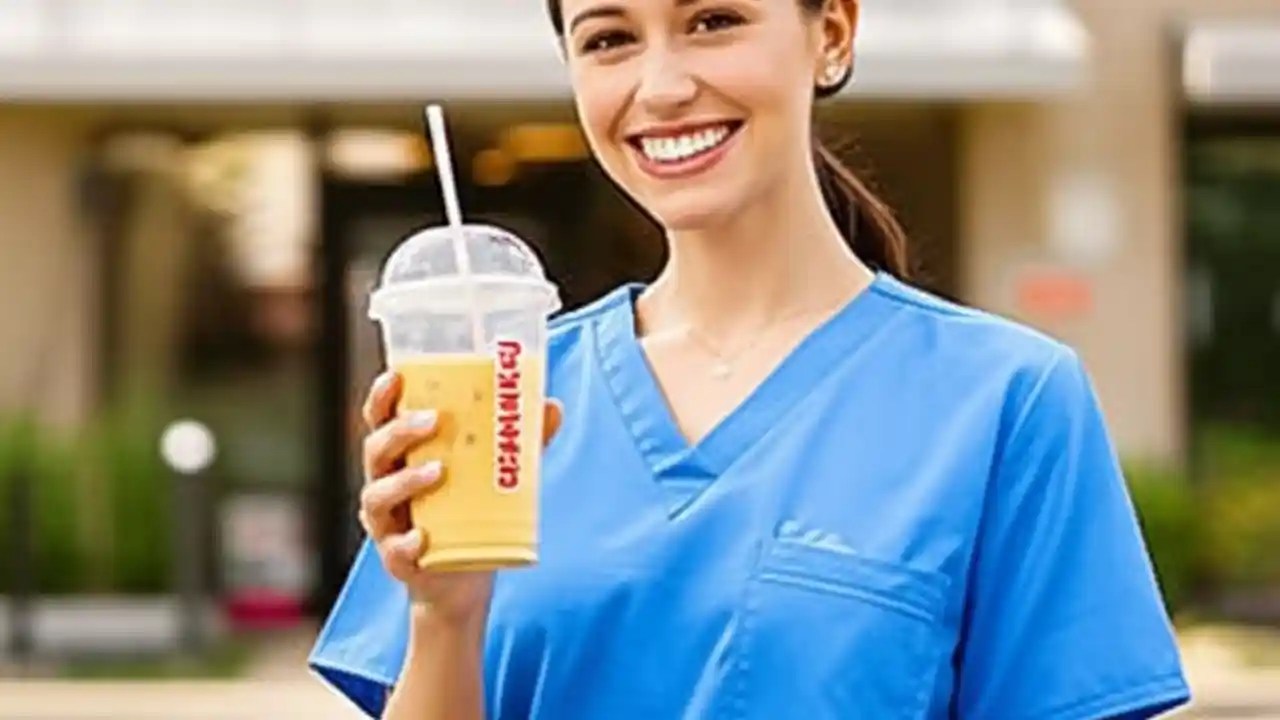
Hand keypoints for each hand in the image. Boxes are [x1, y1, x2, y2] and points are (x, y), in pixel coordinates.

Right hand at [357, 371, 562, 624]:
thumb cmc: (470, 512)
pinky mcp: (398, 560)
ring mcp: (388, 524)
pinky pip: (394, 551)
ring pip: (378, 497)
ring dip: (404, 481)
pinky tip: (422, 538)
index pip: (381, 420)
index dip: (382, 397)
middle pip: (376, 451)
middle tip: (434, 420)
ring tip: (439, 470)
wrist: (461, 581)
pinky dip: (405, 544)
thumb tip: (551, 406)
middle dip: (399, 432)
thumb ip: (520, 441)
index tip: (396, 375)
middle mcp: (385, 485)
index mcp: (402, 457)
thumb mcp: (494, 473)